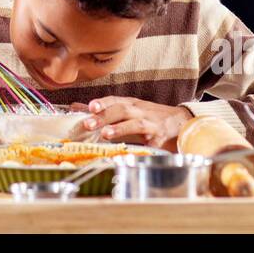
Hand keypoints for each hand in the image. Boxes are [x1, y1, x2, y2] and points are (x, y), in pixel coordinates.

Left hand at [71, 97, 192, 149]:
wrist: (179, 121)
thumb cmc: (147, 116)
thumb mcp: (126, 109)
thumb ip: (101, 110)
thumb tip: (75, 107)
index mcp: (130, 104)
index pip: (114, 100)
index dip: (102, 102)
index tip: (90, 106)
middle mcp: (139, 111)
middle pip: (121, 110)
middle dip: (104, 116)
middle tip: (88, 124)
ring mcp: (150, 123)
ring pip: (135, 124)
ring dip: (120, 128)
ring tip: (105, 134)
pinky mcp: (160, 137)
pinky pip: (152, 142)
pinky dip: (144, 146)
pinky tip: (134, 152)